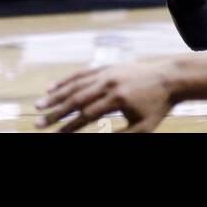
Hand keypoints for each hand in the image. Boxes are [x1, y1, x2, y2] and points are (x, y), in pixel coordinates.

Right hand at [35, 63, 175, 133]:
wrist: (169, 78)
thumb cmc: (156, 107)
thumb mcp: (142, 128)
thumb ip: (119, 137)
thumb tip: (97, 141)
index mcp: (117, 99)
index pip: (86, 116)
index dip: (69, 128)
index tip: (54, 136)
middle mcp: (108, 83)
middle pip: (76, 99)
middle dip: (55, 113)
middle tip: (38, 124)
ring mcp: (105, 72)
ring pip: (75, 84)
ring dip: (55, 96)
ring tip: (39, 106)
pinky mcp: (105, 66)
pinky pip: (82, 73)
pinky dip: (66, 80)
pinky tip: (52, 88)